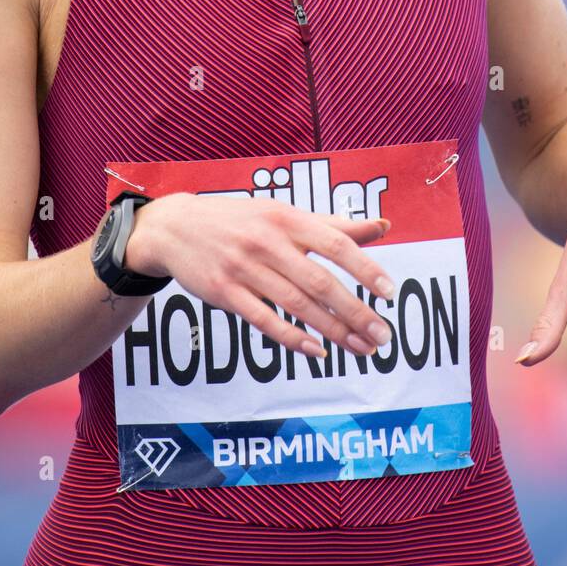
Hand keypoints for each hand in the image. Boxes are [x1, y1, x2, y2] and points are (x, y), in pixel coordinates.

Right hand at [125, 193, 394, 358]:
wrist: (176, 227)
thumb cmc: (243, 220)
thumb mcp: (285, 214)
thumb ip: (334, 226)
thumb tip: (384, 226)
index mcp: (288, 218)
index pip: (335, 243)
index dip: (365, 268)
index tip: (389, 293)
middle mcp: (267, 242)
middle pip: (319, 281)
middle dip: (354, 311)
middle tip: (382, 336)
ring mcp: (244, 269)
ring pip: (295, 305)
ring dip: (332, 330)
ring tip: (362, 348)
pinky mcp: (224, 293)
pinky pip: (263, 320)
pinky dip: (292, 338)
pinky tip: (318, 351)